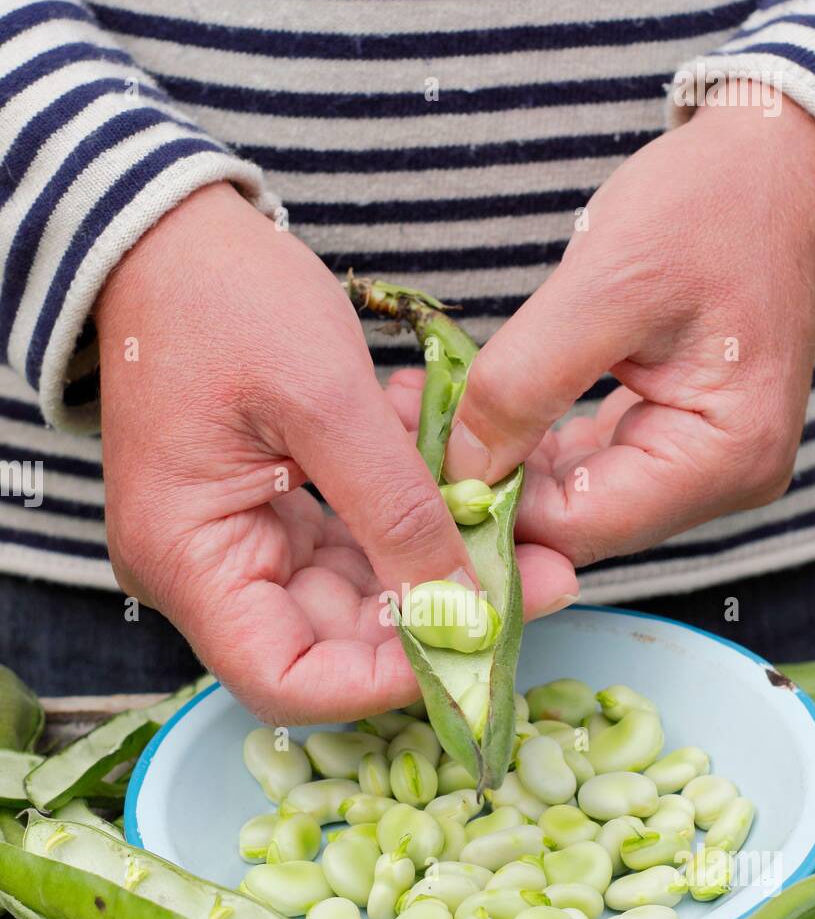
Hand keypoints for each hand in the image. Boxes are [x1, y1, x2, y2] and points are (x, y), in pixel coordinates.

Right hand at [96, 183, 574, 721]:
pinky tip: (468, 493)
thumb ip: (397, 512)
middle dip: (435, 620)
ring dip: (435, 573)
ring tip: (522, 534)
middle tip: (540, 579)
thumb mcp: (326, 400)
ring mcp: (239, 546)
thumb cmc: (222, 299)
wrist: (170, 235)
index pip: (288, 681)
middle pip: (330, 648)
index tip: (477, 644)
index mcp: (188, 560)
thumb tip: (465, 610)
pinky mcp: (270, 516)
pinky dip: (410, 530)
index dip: (384, 684)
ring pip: (354, 603)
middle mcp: (205, 573)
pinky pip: (351, 552)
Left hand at [443, 85, 814, 567]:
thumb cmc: (710, 203)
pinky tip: (472, 407)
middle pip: (576, 520)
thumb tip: (460, 468)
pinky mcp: (674, 439)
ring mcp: (701, 465)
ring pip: (572, 496)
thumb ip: (526, 382)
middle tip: (403, 424)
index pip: (581, 525)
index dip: (491, 507)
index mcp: (724, 457)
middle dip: (487, 481)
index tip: (414, 464)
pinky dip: (528, 439)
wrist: (771, 160)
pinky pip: (586, 463)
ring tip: (424, 406)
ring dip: (499, 461)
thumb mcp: (606, 284)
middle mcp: (722, 481)